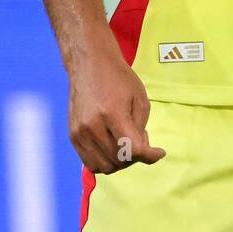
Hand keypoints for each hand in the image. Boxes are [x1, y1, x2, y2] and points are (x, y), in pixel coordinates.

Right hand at [68, 39, 165, 173]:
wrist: (89, 64)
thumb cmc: (118, 78)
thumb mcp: (139, 98)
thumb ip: (141, 128)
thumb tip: (140, 151)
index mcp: (112, 113)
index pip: (132, 149)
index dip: (150, 156)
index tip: (159, 152)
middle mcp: (92, 126)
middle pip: (120, 160)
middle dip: (136, 156)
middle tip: (140, 140)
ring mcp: (80, 132)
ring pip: (105, 167)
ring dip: (121, 162)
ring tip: (126, 144)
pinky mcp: (73, 136)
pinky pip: (90, 163)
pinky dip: (105, 162)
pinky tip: (113, 148)